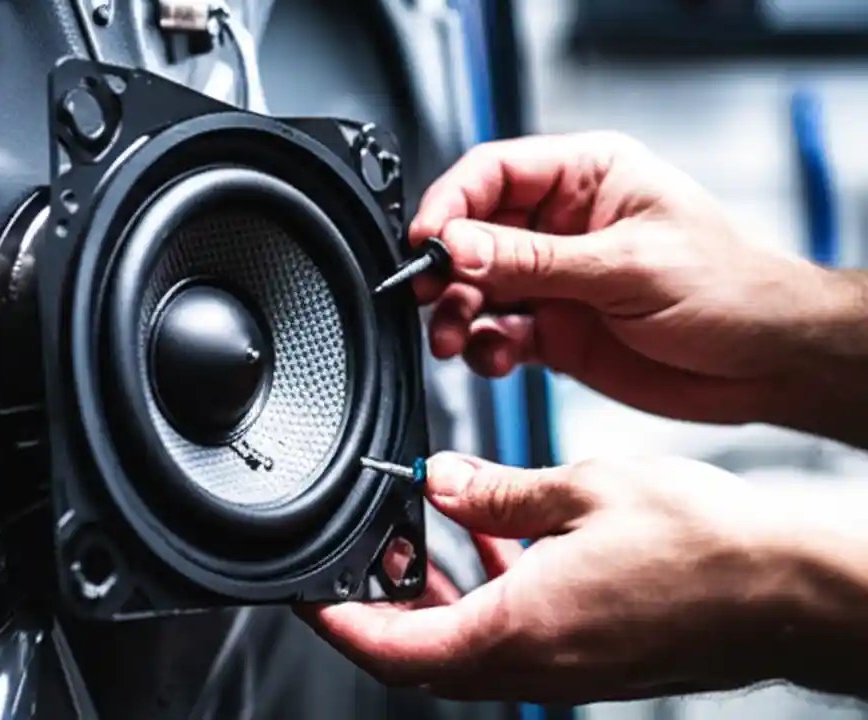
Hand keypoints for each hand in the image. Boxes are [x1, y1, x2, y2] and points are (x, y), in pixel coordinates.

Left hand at [299, 453, 867, 702]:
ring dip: (427, 609)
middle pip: (420, 660)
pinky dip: (481, 604)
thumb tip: (439, 479)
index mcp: (518, 628)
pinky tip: (491, 549)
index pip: (394, 648)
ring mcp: (565, 671)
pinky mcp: (590, 662)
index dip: (341, 624)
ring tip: (414, 548)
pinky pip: (511, 643)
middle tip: (361, 561)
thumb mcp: (581, 490)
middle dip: (376, 614)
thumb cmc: (704, 546)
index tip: (309, 598)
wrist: (788, 591)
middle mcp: (535, 664)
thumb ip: (495, 490)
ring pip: (463, 653)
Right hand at [409, 131, 850, 425]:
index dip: (451, 203)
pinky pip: (497, 334)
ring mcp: (555, 279)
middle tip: (426, 295)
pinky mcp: (554, 329)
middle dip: (445, 268)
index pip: (494, 174)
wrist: (769, 362)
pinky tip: (495, 358)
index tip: (426, 240)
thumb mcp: (626, 267)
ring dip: (456, 315)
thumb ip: (533, 260)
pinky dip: (484, 349)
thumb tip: (459, 246)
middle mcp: (563, 225)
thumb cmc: (731, 290)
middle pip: (473, 234)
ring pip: (477, 289)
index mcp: (587, 177)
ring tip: (453, 339)